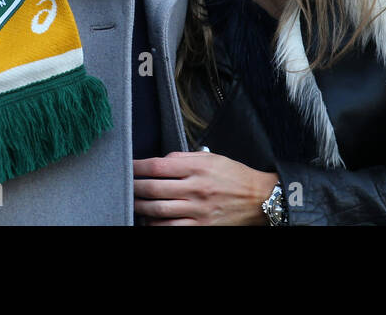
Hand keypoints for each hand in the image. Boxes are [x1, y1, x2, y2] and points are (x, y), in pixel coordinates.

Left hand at [133, 152, 278, 224]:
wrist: (258, 198)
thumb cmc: (234, 175)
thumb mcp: (211, 158)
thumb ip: (183, 158)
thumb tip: (160, 161)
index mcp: (198, 168)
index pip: (158, 166)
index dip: (138, 166)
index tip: (129, 166)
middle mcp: (196, 189)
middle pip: (154, 189)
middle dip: (134, 187)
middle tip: (126, 186)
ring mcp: (198, 210)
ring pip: (159, 211)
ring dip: (141, 208)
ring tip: (133, 203)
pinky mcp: (202, 227)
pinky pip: (172, 228)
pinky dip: (156, 225)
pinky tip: (150, 221)